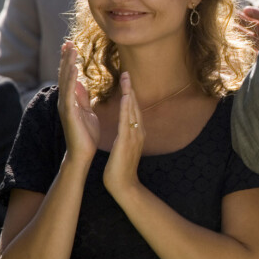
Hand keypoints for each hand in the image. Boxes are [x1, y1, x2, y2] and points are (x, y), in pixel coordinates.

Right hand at [57, 42, 98, 163]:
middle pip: (64, 75)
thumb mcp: (86, 111)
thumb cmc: (86, 134)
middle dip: (65, 58)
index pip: (69, 76)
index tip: (71, 45)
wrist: (83, 152)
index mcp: (70, 100)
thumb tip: (80, 83)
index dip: (69, 61)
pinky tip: (73, 69)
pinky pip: (69, 94)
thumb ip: (82, 97)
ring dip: (67, 64)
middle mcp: (65, 101)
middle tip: (67, 42)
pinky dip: (70, 80)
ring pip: (65, 81)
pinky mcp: (69, 113)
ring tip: (70, 49)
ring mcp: (65, 106)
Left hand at [104, 72, 144, 201]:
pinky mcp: (127, 141)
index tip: (125, 81)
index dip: (129, 95)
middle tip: (126, 73)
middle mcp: (138, 131)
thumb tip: (123, 128)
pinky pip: (127, 122)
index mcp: (135, 133)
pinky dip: (127, 109)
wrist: (124, 185)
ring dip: (129, 94)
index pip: (132, 110)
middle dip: (130, 89)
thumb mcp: (123, 148)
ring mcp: (134, 136)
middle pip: (134, 106)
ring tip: (126, 80)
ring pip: (132, 111)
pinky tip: (125, 99)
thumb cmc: (121, 169)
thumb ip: (125, 136)